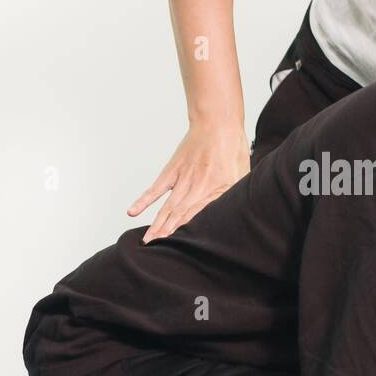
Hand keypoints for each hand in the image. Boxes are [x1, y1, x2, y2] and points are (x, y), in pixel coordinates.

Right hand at [128, 122, 250, 242]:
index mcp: (214, 191)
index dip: (187, 234)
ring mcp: (182, 180)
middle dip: (168, 235)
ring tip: (148, 241)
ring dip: (157, 225)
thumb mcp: (242, 176)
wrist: (217, 123)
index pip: (198, 218)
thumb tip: (232, 213)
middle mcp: (196, 188)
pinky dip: (144, 201)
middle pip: (179, 217)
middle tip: (157, 252)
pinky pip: (155, 189)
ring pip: (167, 207)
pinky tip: (133, 212)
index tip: (179, 248)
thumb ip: (233, 196)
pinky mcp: (172, 171)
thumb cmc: (232, 148)